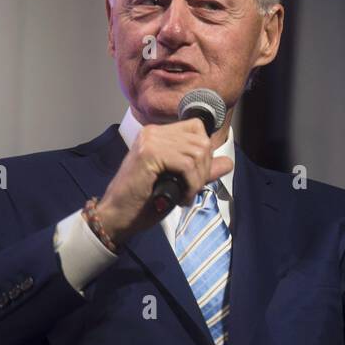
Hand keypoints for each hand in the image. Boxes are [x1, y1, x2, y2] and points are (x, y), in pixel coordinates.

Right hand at [94, 119, 232, 245]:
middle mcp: (153, 131)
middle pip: (201, 140)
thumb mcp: (180, 182)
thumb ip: (202, 170)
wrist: (117, 216)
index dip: (205, 153)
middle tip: (192, 189)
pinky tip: (182, 197)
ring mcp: (150, 140)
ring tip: (186, 195)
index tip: (196, 176)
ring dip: (198, 179)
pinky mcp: (149, 153)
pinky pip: (186, 164)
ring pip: (197, 152)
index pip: (197, 127)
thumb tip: (227, 162)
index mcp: (158, 133)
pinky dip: (191, 184)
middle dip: (204, 169)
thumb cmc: (145, 201)